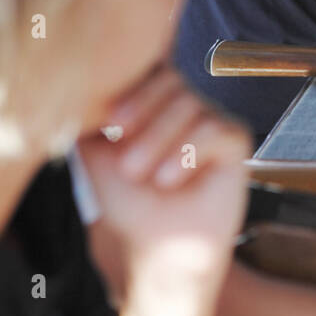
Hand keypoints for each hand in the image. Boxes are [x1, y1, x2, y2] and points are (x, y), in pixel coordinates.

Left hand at [79, 65, 251, 315]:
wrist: (156, 246)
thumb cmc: (129, 204)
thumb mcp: (96, 155)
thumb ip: (90, 117)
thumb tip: (80, 86)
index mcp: (155, 103)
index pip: (150, 69)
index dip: (133, 89)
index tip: (111, 125)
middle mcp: (187, 106)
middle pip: (171, 80)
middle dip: (144, 115)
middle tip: (127, 163)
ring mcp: (213, 121)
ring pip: (191, 104)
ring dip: (160, 140)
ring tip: (145, 177)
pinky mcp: (235, 142)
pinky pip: (215, 129)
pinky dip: (188, 153)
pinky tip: (170, 180)